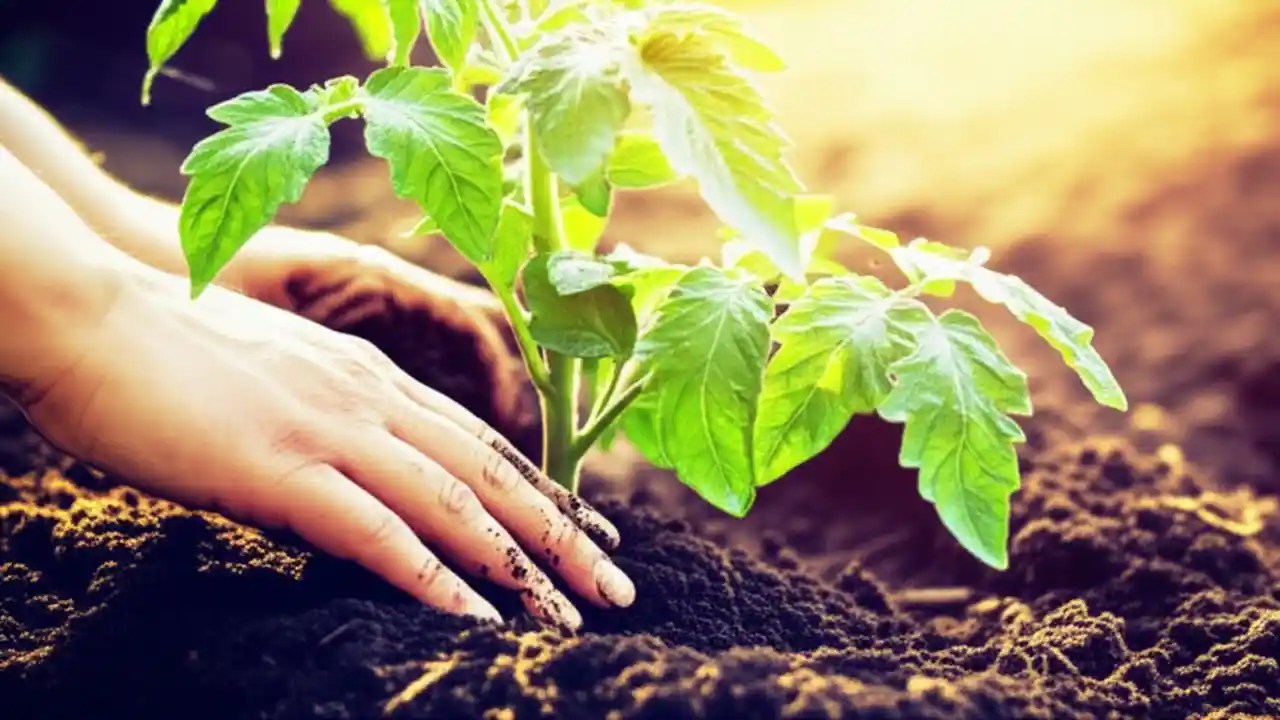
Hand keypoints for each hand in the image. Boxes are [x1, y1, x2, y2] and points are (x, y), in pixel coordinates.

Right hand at [18, 267, 632, 628]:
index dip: (544, 489)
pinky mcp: (280, 467)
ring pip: (452, 503)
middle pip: (491, 473)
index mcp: (371, 376)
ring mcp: (329, 429)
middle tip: (619, 586)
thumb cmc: (171, 352)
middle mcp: (370, 397)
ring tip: (572, 616)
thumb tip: (361, 481)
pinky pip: (374, 531)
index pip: (480, 440)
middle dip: (563, 535)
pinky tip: (476, 616)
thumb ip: (332, 421)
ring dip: (521, 566)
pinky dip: (432, 577)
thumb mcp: (280, 379)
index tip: (593, 530)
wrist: (91, 319)